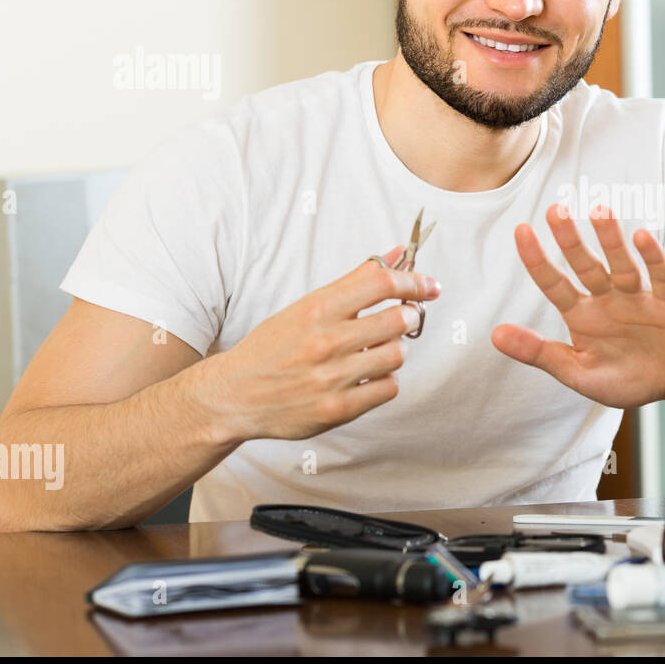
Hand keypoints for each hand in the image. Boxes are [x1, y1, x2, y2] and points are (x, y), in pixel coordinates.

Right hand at [193, 248, 440, 441]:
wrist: (234, 395)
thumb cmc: (273, 347)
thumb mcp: (308, 306)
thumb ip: (356, 281)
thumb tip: (398, 254)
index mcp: (317, 308)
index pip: (382, 283)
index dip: (415, 281)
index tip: (430, 286)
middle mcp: (326, 341)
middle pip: (398, 319)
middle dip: (409, 316)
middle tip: (404, 317)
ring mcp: (332, 377)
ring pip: (397, 354)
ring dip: (395, 350)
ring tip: (378, 349)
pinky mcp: (338, 409)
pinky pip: (389, 388)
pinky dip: (385, 380)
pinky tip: (368, 376)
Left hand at [491, 204, 664, 410]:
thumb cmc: (628, 379)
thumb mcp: (579, 373)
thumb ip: (540, 354)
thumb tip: (495, 335)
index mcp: (582, 315)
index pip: (554, 283)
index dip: (537, 259)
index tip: (521, 230)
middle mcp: (607, 299)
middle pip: (585, 265)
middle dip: (571, 240)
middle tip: (555, 211)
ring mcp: (638, 298)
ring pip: (621, 264)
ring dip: (611, 239)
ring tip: (600, 211)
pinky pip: (660, 276)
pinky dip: (652, 257)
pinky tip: (643, 236)